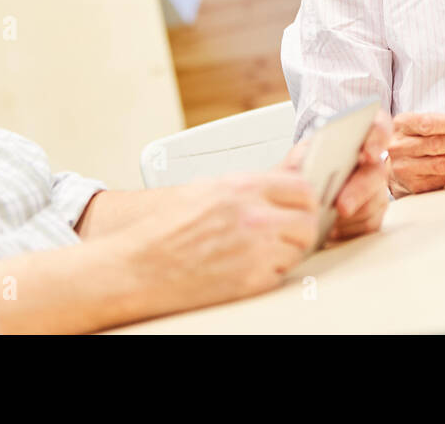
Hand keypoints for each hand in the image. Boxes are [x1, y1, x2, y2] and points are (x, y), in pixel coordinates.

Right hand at [124, 170, 316, 313]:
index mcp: (243, 187)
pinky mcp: (251, 281)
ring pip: (299, 250)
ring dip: (287, 252)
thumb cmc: (165, 229)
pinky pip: (281, 275)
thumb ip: (258, 180)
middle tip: (286, 234)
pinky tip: (247, 268)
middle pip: (307, 221)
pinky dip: (270, 274)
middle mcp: (254, 216)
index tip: (299, 207)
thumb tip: (296, 162)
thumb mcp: (210, 188)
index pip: (302, 187)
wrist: (136, 267)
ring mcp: (255, 250)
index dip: (303, 200)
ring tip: (260, 252)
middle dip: (300, 228)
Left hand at [283, 111, 391, 243]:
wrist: (305, 190)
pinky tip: (333, 231)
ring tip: (329, 222)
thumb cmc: (306, 167)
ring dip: (352, 215)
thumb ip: (303, 155)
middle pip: (377, 172)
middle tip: (342, 206)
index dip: (377, 140)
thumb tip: (305, 162)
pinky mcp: (374, 214)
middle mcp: (374, 163)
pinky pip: (369, 225)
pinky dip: (349, 230)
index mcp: (361, 139)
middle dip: (359, 190)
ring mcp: (377, 189)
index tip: (367, 154)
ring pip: (375, 202)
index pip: (379, 129)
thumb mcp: (301, 155)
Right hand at [386, 113, 444, 195]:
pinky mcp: (416, 186)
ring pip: (443, 164)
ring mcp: (406, 169)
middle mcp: (400, 147)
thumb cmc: (414, 140)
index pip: (426, 123)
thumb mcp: (418, 125)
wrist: (393, 167)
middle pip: (436, 144)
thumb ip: (442, 124)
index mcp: (402, 125)